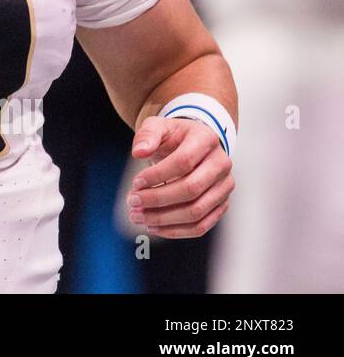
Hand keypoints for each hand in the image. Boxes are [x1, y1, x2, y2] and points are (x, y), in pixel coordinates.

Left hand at [126, 115, 233, 238]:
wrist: (193, 145)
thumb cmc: (174, 136)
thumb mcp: (158, 126)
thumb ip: (147, 134)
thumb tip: (139, 152)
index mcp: (206, 140)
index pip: (183, 162)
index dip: (157, 175)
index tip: (136, 183)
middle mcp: (221, 164)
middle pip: (191, 189)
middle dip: (157, 199)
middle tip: (133, 202)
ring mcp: (224, 187)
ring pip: (197, 211)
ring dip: (164, 219)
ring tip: (138, 216)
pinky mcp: (221, 205)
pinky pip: (201, 225)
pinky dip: (176, 230)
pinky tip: (154, 226)